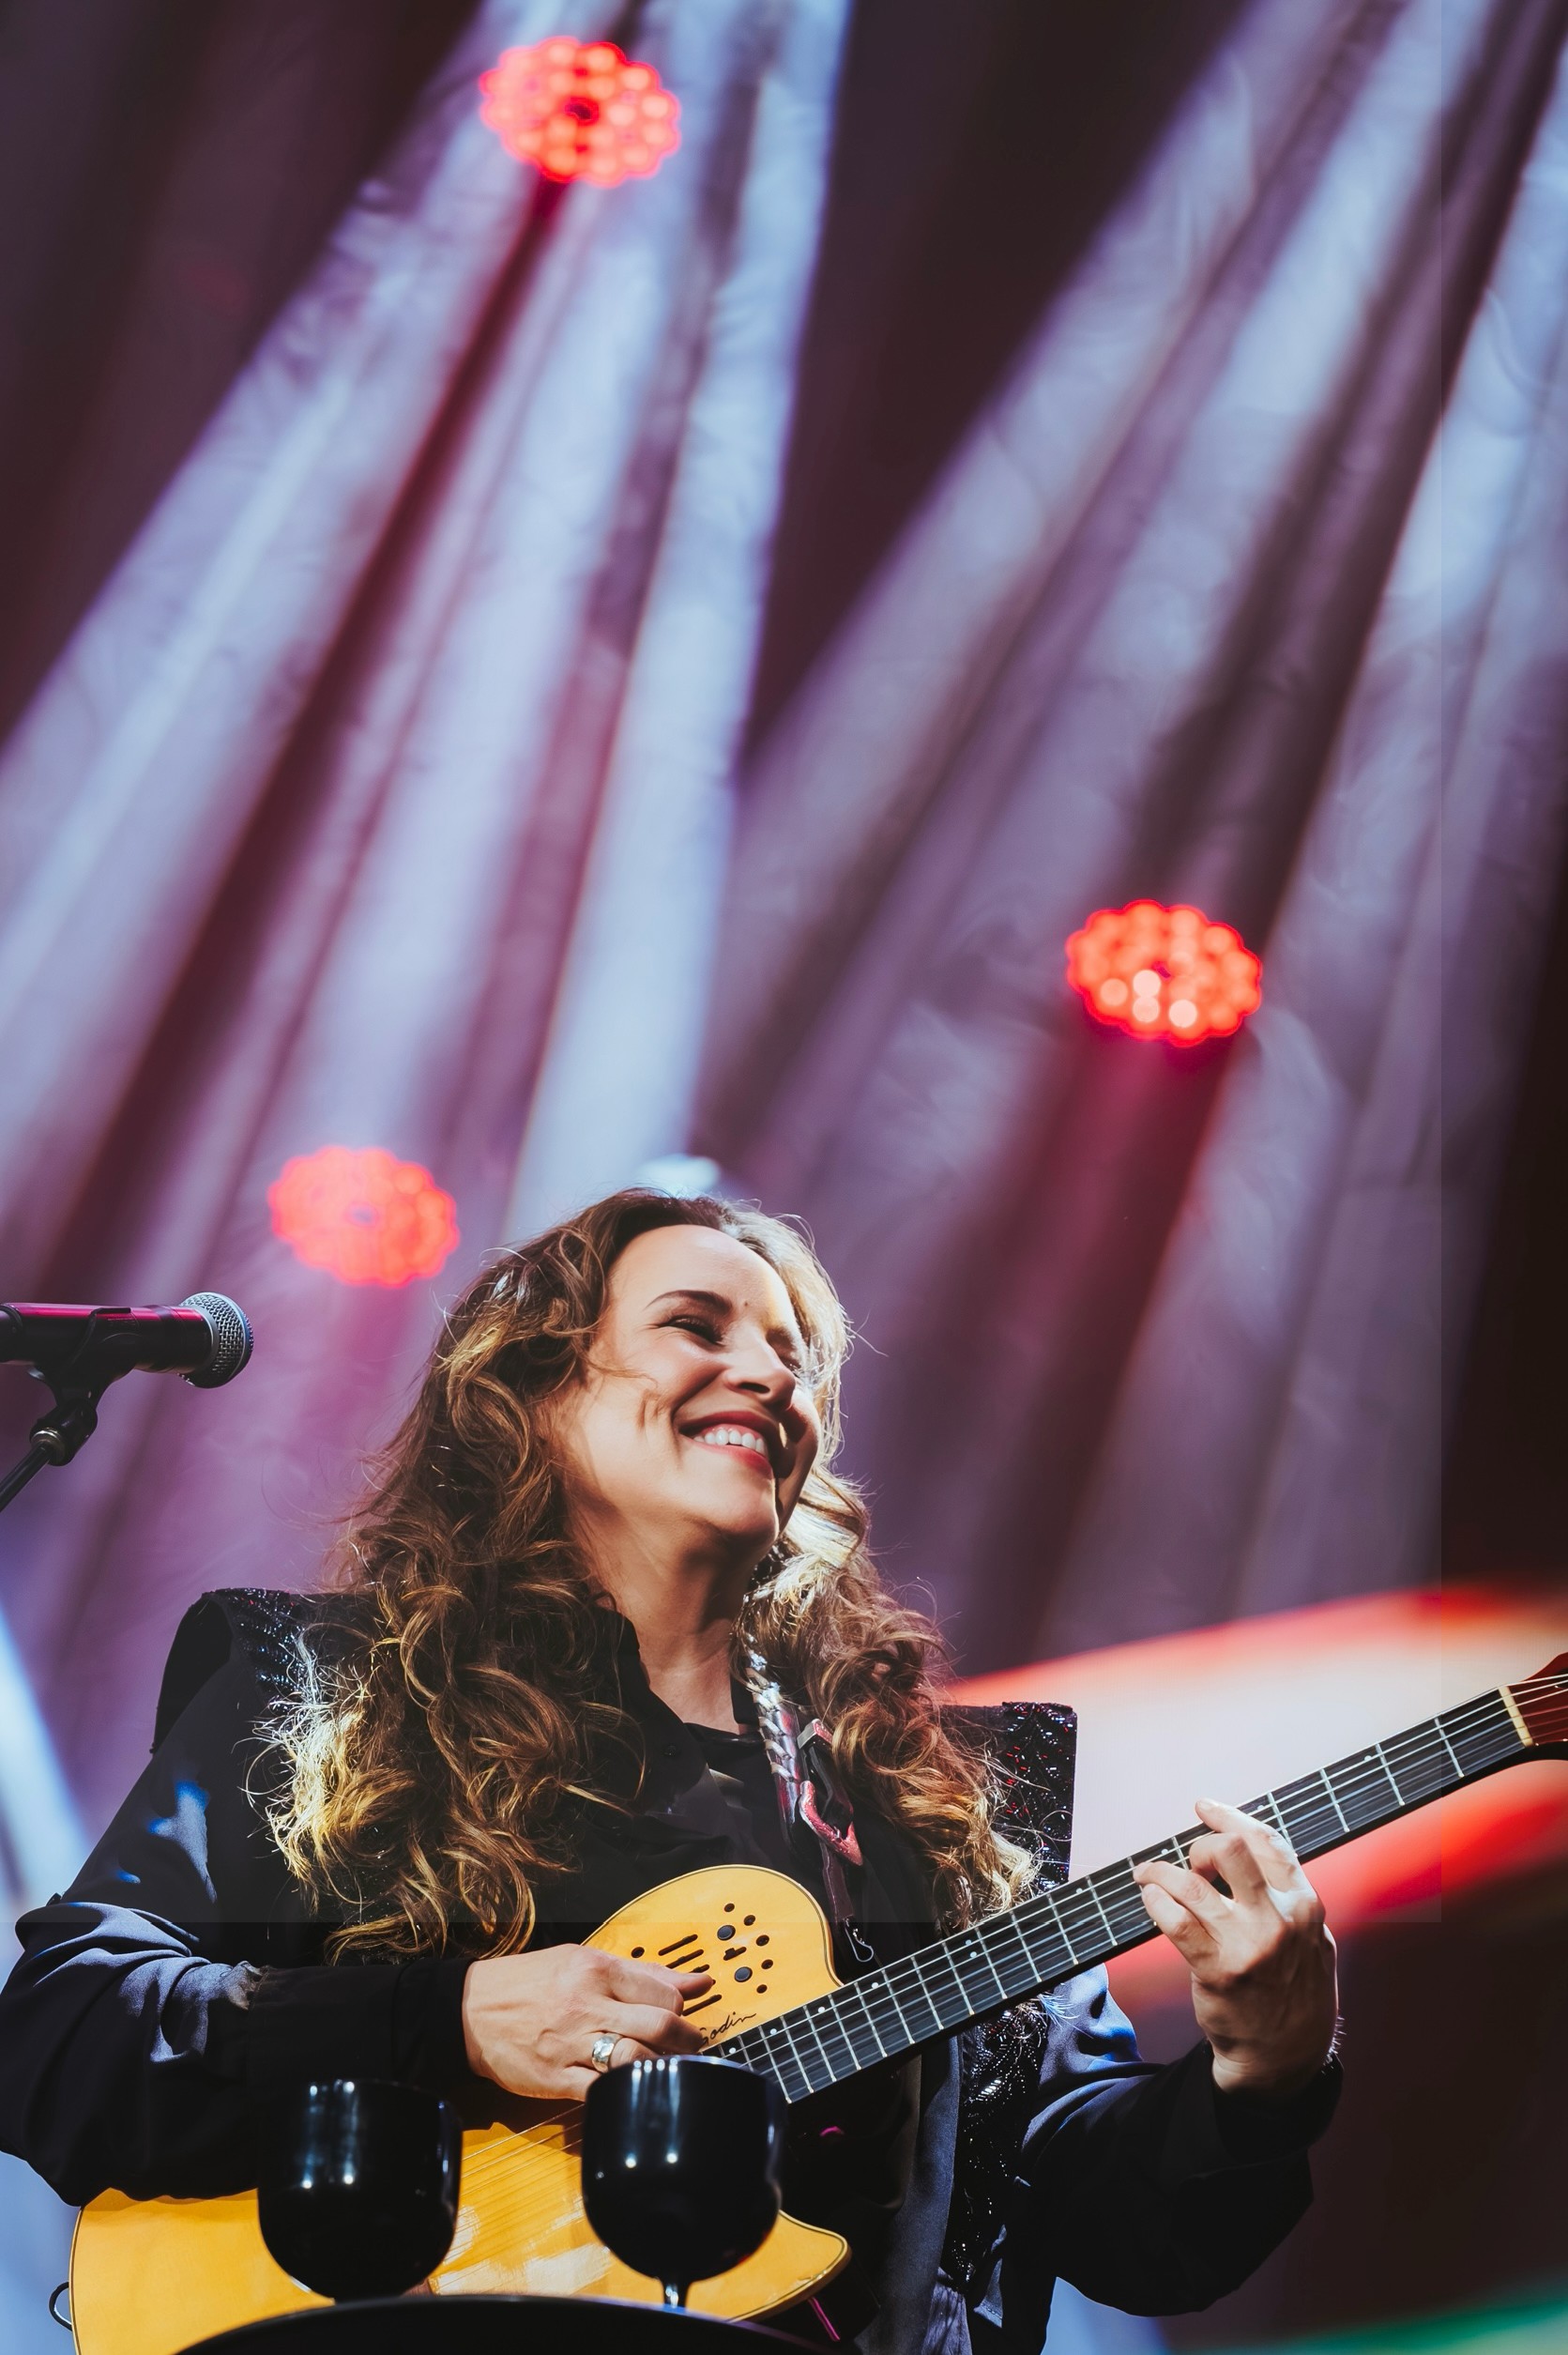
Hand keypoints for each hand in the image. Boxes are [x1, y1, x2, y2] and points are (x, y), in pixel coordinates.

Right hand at [461, 1945, 713, 2100]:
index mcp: (596, 1970)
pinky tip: (631, 2089)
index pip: (663, 1994)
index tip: (679, 2018)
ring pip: (634, 2059)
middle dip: (686, 2042)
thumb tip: (700, 1982)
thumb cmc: (531, 1982)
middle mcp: (586, 2004)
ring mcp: (570, 2044)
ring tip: (665, 2069)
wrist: (469, 2011)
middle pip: (659, 2026)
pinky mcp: (556, 2079)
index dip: (680, 2010)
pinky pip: (602, 2091)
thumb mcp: (583, 1960)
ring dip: (660, 2068)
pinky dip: (624, 2093)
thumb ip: (644, 1974)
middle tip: (690, 2049)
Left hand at [1131, 1799, 1337, 2098]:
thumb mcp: (1313, 1939)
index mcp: (1304, 1905)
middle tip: (1189, 1861)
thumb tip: (1250, 1850)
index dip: (1229, 1817)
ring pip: (1191, 1884)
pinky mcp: (1216, 1970)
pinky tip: (1151, 1899)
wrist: (1285, 2056)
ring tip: (1150, 1876)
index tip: (1204, 1808)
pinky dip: (1155, 1901)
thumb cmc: (1295, 1990)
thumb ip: (1289, 1897)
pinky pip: (1174, 1920)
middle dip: (1200, 1846)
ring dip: (1161, 1872)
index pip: (1266, 1841)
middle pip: (1230, 1851)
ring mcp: (1247, 1945)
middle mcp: (1279, 1920)